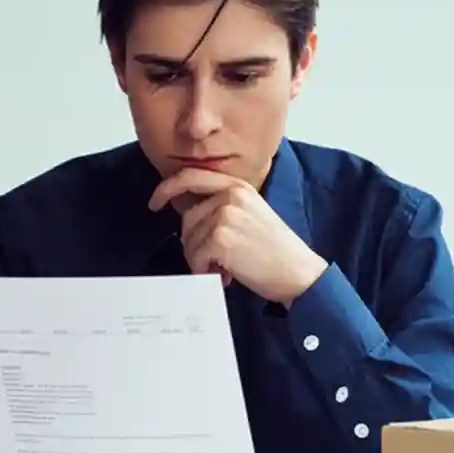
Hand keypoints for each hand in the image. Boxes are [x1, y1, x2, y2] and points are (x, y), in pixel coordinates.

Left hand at [149, 169, 328, 306]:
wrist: (298, 272)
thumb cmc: (276, 252)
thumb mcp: (251, 215)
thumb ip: (222, 207)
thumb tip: (188, 216)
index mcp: (238, 186)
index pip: (192, 177)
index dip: (167, 188)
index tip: (155, 202)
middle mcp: (230, 195)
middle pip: (187, 218)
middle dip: (194, 244)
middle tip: (216, 262)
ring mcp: (224, 215)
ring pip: (189, 240)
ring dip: (201, 261)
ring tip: (226, 269)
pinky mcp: (221, 238)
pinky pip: (195, 256)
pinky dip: (205, 271)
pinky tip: (226, 276)